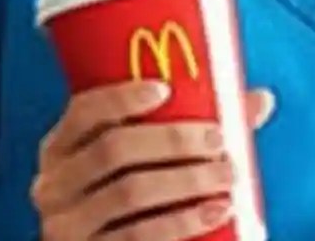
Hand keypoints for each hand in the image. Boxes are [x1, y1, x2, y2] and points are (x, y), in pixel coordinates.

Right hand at [32, 81, 275, 239]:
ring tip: (227, 175)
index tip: (166, 89)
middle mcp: (53, 184)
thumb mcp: (148, 164)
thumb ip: (196, 131)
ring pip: (129, 192)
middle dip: (172, 140)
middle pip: (113, 149)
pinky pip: (137, 235)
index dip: (122, 97)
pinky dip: (182, 221)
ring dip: (187, 179)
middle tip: (218, 140)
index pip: (84, 110)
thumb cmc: (135, 204)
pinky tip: (216, 211)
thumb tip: (261, 99)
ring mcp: (65, 225)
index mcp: (61, 147)